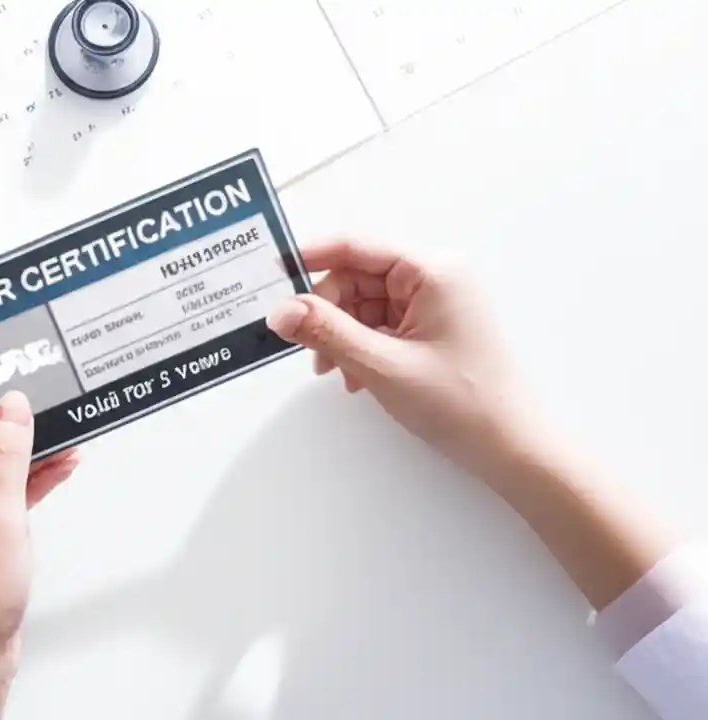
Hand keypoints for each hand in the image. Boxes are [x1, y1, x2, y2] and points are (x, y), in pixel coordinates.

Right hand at [266, 239, 541, 479]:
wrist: (511, 447)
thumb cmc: (462, 403)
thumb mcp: (382, 365)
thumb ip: (327, 332)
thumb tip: (280, 310)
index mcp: (432, 271)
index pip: (356, 247)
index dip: (311, 258)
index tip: (272, 274)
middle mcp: (436, 277)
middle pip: (357, 277)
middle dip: (327, 311)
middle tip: (311, 349)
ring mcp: (435, 302)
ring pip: (364, 303)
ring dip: (342, 334)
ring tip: (337, 372)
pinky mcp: (432, 326)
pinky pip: (381, 323)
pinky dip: (361, 345)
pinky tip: (356, 376)